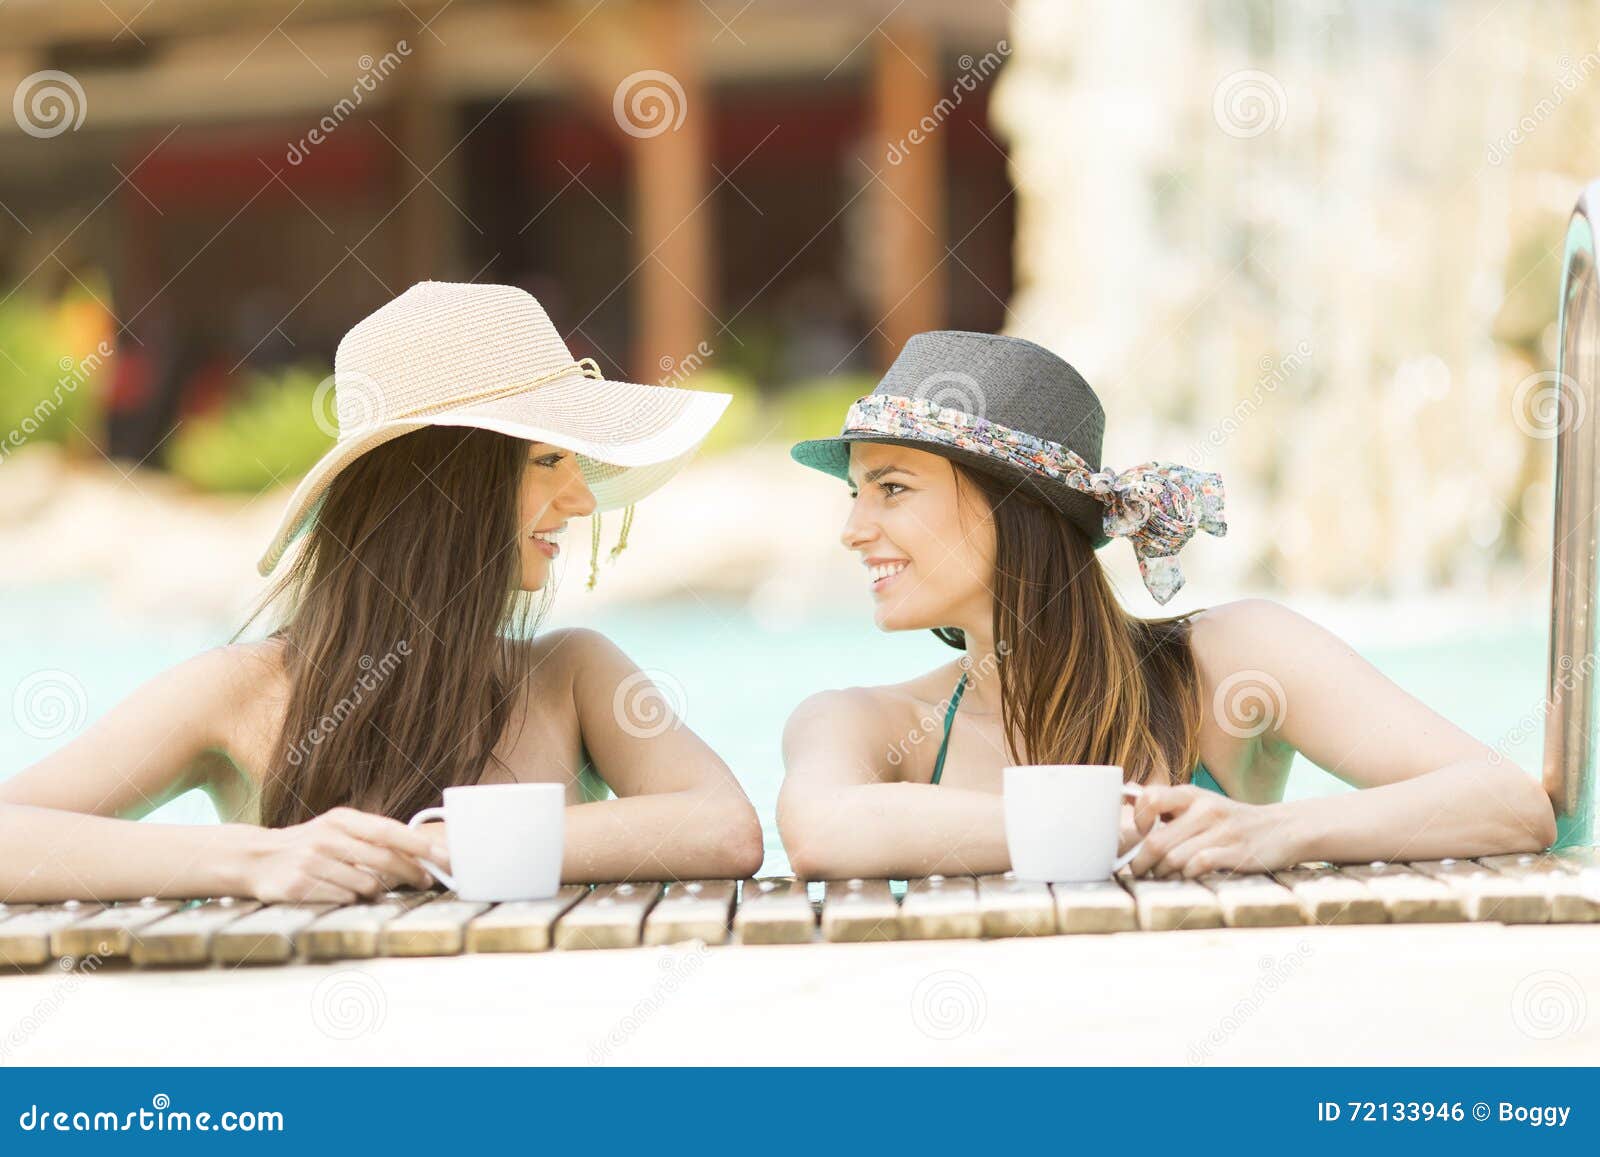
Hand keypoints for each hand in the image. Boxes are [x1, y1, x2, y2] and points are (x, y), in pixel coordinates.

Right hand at [236, 807, 448, 902]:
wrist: (256, 858)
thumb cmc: (309, 844)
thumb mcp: (337, 829)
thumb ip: (371, 836)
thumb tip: (418, 852)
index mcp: (340, 819)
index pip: (387, 830)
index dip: (417, 845)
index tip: (441, 856)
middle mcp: (327, 838)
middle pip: (383, 858)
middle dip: (411, 872)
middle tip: (426, 880)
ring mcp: (312, 863)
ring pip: (366, 885)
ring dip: (374, 890)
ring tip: (363, 884)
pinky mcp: (299, 887)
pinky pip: (343, 899)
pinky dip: (350, 899)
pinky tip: (339, 892)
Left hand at [1124, 786, 1303, 877]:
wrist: (1283, 828)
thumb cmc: (1232, 821)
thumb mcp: (1201, 804)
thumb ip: (1168, 805)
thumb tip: (1126, 797)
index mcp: (1191, 794)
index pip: (1150, 798)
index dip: (1137, 821)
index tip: (1139, 835)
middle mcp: (1204, 809)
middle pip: (1156, 841)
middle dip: (1142, 863)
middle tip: (1141, 871)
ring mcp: (1221, 831)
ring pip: (1173, 858)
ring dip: (1163, 874)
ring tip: (1164, 877)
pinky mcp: (1236, 853)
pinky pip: (1198, 866)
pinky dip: (1188, 875)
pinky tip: (1190, 876)